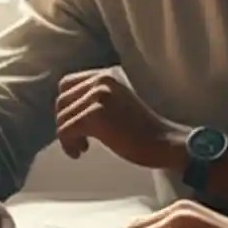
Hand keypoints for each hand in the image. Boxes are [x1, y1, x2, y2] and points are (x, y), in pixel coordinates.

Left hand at [55, 68, 182, 168]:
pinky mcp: (96, 116)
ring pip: (62, 117)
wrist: (165, 142)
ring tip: (82, 147)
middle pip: (62, 100)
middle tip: (79, 138)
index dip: (66, 105)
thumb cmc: (143, 129)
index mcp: (106, 75)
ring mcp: (99, 96)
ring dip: (67, 136)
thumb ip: (96, 97)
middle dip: (65, 121)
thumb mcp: (118, 101)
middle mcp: (101, 80)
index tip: (74, 122)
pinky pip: (66, 130)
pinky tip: (81, 152)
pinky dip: (68, 144)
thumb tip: (64, 109)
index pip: (67, 83)